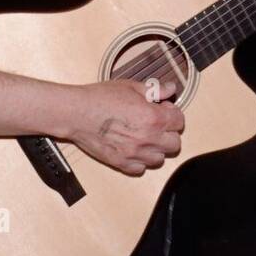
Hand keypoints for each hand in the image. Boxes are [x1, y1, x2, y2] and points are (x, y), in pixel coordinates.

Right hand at [63, 79, 184, 176]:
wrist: (76, 113)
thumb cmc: (100, 98)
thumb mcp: (131, 86)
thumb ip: (155, 89)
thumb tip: (171, 89)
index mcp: (154, 118)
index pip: (179, 122)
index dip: (172, 113)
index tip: (163, 109)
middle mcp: (148, 139)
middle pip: (174, 144)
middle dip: (168, 133)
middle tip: (156, 124)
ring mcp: (134, 154)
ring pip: (159, 159)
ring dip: (156, 149)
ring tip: (144, 137)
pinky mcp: (120, 163)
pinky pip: (140, 169)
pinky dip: (140, 161)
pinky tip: (133, 149)